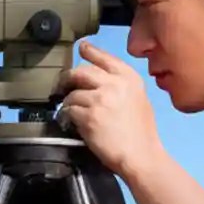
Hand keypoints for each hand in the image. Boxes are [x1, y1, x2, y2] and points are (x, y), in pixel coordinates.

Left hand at [59, 40, 164, 179]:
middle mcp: (113, 83)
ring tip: (71, 112)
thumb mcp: (138, 99)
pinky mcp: (88, 116)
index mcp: (128, 77)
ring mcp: (99, 99)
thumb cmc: (141, 132)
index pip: (103, 57)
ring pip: (72, 93)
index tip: (81, 48)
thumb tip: (99, 80)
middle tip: (62, 86)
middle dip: (67, 79)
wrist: (140, 155)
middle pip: (80, 72)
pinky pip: (69, 111)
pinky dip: (67, 117)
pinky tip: (71, 123)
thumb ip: (119, 85)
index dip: (89, 51)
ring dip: (68, 103)